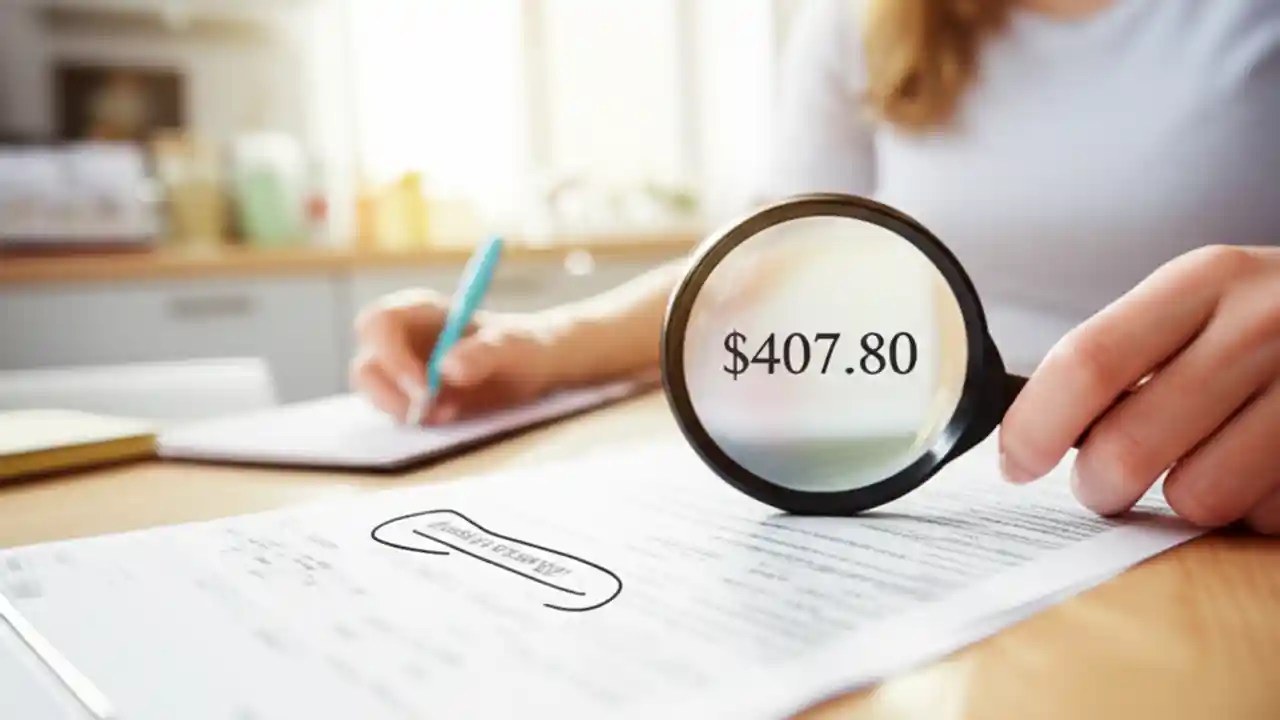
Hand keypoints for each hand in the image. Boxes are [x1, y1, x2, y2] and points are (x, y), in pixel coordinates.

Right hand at [350, 289, 562, 424]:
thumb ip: (485, 351)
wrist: (534, 369)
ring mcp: (400, 368)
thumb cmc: (522, 346)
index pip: (380, 323)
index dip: (390, 354)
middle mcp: (402, 338)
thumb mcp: (514, 345)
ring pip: (372, 392)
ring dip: (401, 410)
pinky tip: (448, 417)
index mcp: (420, 311)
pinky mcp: (407, 396)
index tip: (424, 385)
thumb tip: (448, 368)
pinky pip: (392, 411)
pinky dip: (414, 420)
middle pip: (365, 363)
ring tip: (448, 414)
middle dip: (389, 392)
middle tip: (427, 410)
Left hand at [1000, 245, 1279, 533]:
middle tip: (1103, 483)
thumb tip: (1031, 432)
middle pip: (1130, 444)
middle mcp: (1266, 326)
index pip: (1088, 361)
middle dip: (1098, 485)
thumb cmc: (1272, 322)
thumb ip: (1125, 355)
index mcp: (1205, 281)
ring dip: (1184, 501)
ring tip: (1203, 465)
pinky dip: (1254, 511)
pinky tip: (1266, 469)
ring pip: (1199, 497)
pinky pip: (1266, 518)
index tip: (1015, 462)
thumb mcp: (1201, 305)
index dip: (1036, 425)